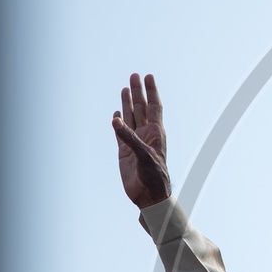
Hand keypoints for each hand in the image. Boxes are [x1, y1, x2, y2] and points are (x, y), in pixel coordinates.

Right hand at [112, 72, 172, 207]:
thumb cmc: (154, 176)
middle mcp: (146, 134)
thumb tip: (116, 119)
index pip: (154, 106)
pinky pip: (120, 132)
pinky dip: (118, 122)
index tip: (148, 76)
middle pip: (142, 107)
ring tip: (125, 88)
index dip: (151, 91)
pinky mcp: (125, 151)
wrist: (149, 195)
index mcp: (156, 133)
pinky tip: (116, 113)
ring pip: (130, 117)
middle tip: (134, 75)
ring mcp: (135, 142)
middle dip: (138, 92)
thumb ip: (130, 137)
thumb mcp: (144, 155)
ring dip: (128, 103)